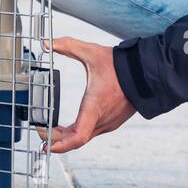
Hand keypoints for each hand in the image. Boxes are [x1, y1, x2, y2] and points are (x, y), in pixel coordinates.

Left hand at [42, 37, 136, 153]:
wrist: (146, 71)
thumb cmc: (120, 65)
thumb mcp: (91, 52)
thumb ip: (68, 46)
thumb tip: (48, 43)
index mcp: (95, 107)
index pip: (77, 137)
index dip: (59, 144)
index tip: (45, 143)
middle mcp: (103, 120)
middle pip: (76, 140)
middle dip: (57, 139)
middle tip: (42, 133)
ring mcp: (109, 123)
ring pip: (85, 136)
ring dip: (68, 136)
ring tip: (52, 130)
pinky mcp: (114, 121)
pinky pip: (93, 131)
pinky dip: (79, 132)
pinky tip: (70, 126)